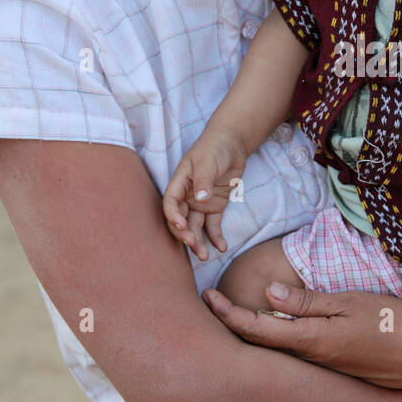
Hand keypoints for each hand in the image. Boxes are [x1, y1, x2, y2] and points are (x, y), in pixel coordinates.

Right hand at [162, 126, 247, 261]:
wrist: (232, 144)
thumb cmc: (215, 148)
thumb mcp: (208, 160)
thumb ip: (204, 179)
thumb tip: (200, 198)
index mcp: (179, 183)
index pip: (170, 203)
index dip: (173, 216)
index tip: (181, 226)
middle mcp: (186, 196)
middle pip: (180, 220)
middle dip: (184, 234)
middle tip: (193, 245)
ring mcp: (200, 203)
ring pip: (195, 227)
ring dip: (198, 242)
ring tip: (204, 257)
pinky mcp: (215, 207)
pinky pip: (213, 225)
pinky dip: (216, 237)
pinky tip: (221, 248)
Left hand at [202, 281, 401, 387]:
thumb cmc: (395, 323)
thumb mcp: (352, 303)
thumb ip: (309, 302)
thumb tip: (268, 296)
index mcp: (311, 342)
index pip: (256, 330)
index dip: (228, 314)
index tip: (208, 298)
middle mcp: (311, 362)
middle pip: (260, 348)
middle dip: (233, 328)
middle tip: (213, 308)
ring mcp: (324, 371)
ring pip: (278, 356)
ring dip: (255, 338)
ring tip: (236, 319)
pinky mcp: (338, 374)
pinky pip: (298, 361)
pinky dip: (280, 347)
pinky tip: (280, 336)